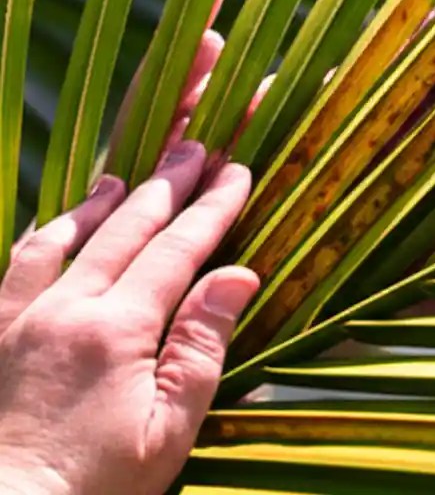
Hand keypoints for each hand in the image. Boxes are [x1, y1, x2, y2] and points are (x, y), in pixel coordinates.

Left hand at [0, 145, 255, 494]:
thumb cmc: (96, 484)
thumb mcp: (169, 428)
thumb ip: (202, 348)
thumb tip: (238, 278)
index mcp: (117, 330)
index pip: (177, 250)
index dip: (211, 208)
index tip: (236, 172)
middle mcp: (64, 310)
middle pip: (124, 230)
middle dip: (165, 185)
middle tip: (192, 148)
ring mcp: (17, 320)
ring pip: (62, 239)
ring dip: (101, 202)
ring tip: (125, 175)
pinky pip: (14, 268)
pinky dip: (41, 237)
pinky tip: (52, 229)